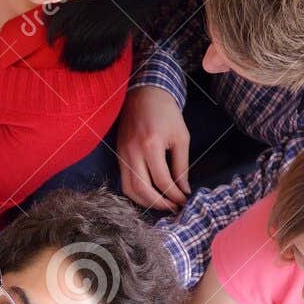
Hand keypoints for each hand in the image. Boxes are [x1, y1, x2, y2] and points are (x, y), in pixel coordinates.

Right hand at [115, 86, 190, 210]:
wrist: (143, 94)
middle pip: (143, 190)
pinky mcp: (118, 156)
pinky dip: (136, 193)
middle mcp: (133, 152)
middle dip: (160, 203)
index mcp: (151, 145)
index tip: (185, 200)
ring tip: (162, 205)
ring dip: (146, 202)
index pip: (162, 180)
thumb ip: (182, 166)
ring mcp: (122, 155)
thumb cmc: (166, 113)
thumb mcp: (181, 137)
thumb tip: (184, 190)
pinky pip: (125, 182)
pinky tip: (149, 196)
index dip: (175, 195)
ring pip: (129, 190)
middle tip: (174, 209)